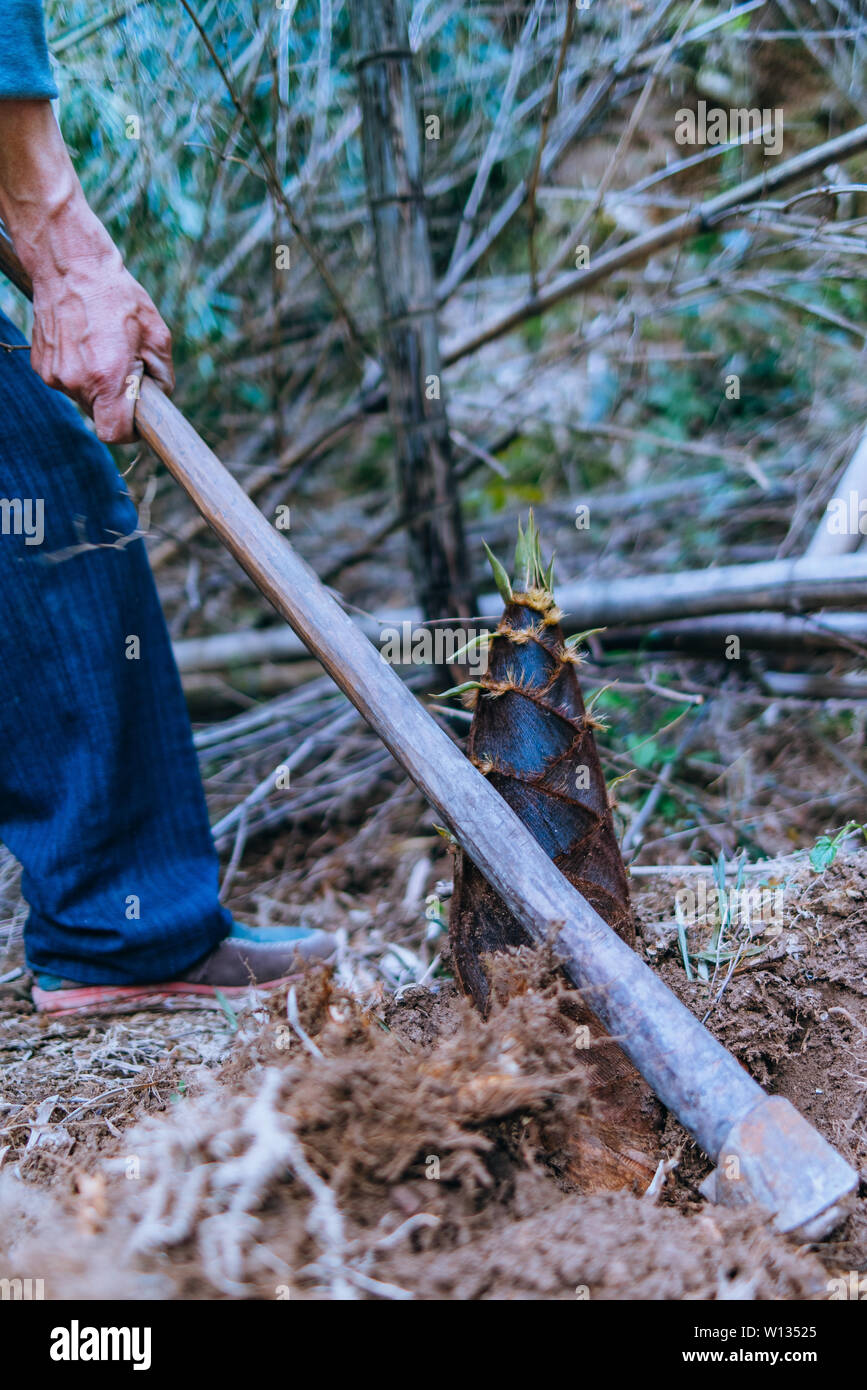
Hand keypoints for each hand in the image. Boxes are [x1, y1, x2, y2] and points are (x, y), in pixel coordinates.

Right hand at [0, 101, 173, 443]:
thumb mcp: (157, 334)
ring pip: (83, 399)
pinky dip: (78, 371)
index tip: (136, 418)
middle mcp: (76, 380)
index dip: (129, 433)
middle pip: (100, 416)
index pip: (114, 434)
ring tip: (103, 348)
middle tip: (125, 370)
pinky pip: (66, 382)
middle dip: (116, 401)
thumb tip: (161, 400)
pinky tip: (83, 343)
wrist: (69, 263)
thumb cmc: (118, 296)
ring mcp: (54, 374)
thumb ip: (163, 375)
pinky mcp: (41, 366)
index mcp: (107, 376)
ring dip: (97, 385)